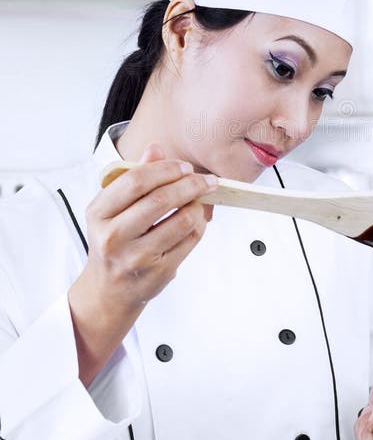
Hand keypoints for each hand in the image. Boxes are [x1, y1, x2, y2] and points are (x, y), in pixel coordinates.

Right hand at [68, 143, 216, 384]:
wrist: (108, 291)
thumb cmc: (113, 242)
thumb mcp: (112, 209)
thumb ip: (134, 177)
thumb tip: (156, 148)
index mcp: (99, 213)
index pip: (136, 181)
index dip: (165, 169)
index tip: (183, 166)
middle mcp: (114, 236)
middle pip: (161, 199)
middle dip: (190, 184)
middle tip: (206, 180)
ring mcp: (136, 257)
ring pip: (182, 221)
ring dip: (198, 205)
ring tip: (200, 200)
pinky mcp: (158, 272)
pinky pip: (191, 240)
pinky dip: (200, 225)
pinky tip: (197, 220)